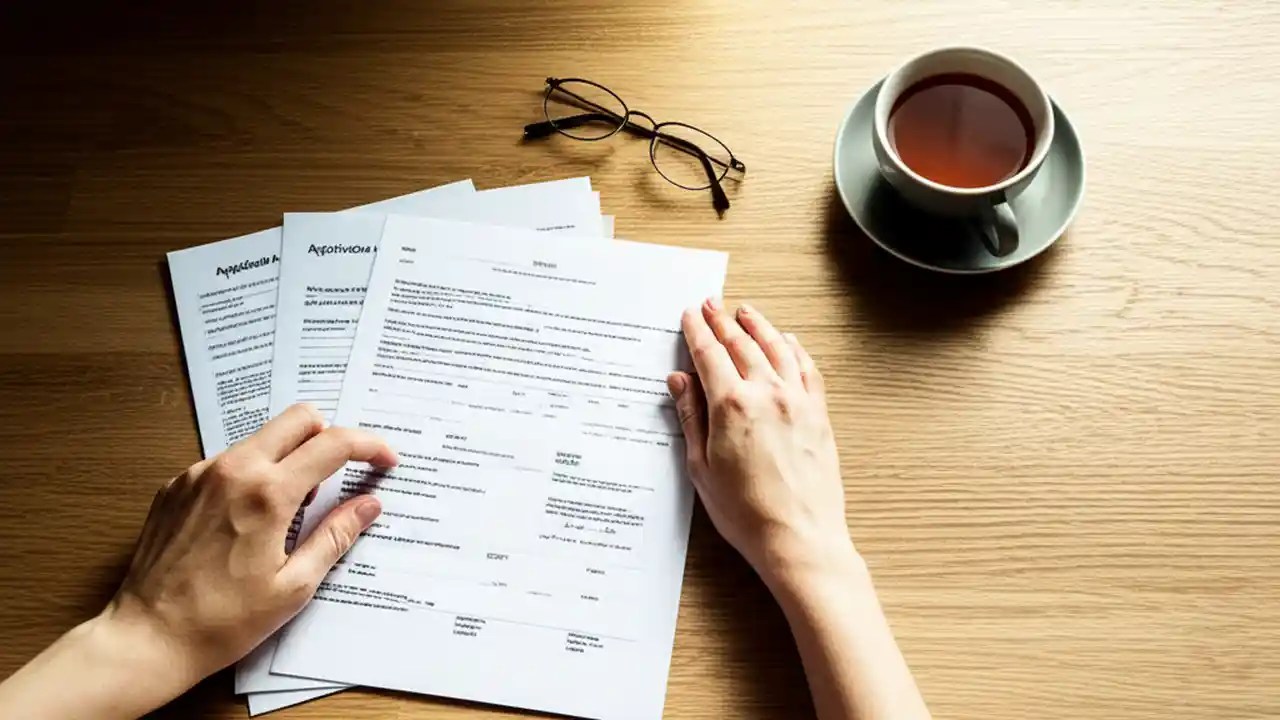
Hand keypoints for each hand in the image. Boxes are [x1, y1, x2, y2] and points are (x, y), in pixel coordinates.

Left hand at [104, 404, 396, 687]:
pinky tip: (248, 521)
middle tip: (341, 472)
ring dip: (288, 459)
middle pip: (297, 419)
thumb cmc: (222, 621)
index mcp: (267, 494)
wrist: (147, 638)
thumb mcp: (294, 585)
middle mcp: (232, 470)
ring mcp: (199, 474)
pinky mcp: (177, 486)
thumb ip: (336, 535)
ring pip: (261, 440)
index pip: (333, 444)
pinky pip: (228, 463)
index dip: (368, 446)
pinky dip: (251, 477)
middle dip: (329, 435)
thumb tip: (369, 504)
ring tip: (290, 512)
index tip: (384, 460)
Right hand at [667, 299, 854, 589]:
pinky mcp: (818, 415)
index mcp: (731, 405)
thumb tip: (680, 382)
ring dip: (758, 325)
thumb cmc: (747, 513)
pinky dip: (795, 349)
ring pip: (777, 348)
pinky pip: (807, 368)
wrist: (799, 539)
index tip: (689, 316)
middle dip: (723, 321)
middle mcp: (767, 394)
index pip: (709, 354)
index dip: (697, 331)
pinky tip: (788, 341)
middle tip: (711, 305)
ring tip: (745, 311)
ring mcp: (798, 401)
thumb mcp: (701, 467)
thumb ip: (691, 418)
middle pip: (741, 344)